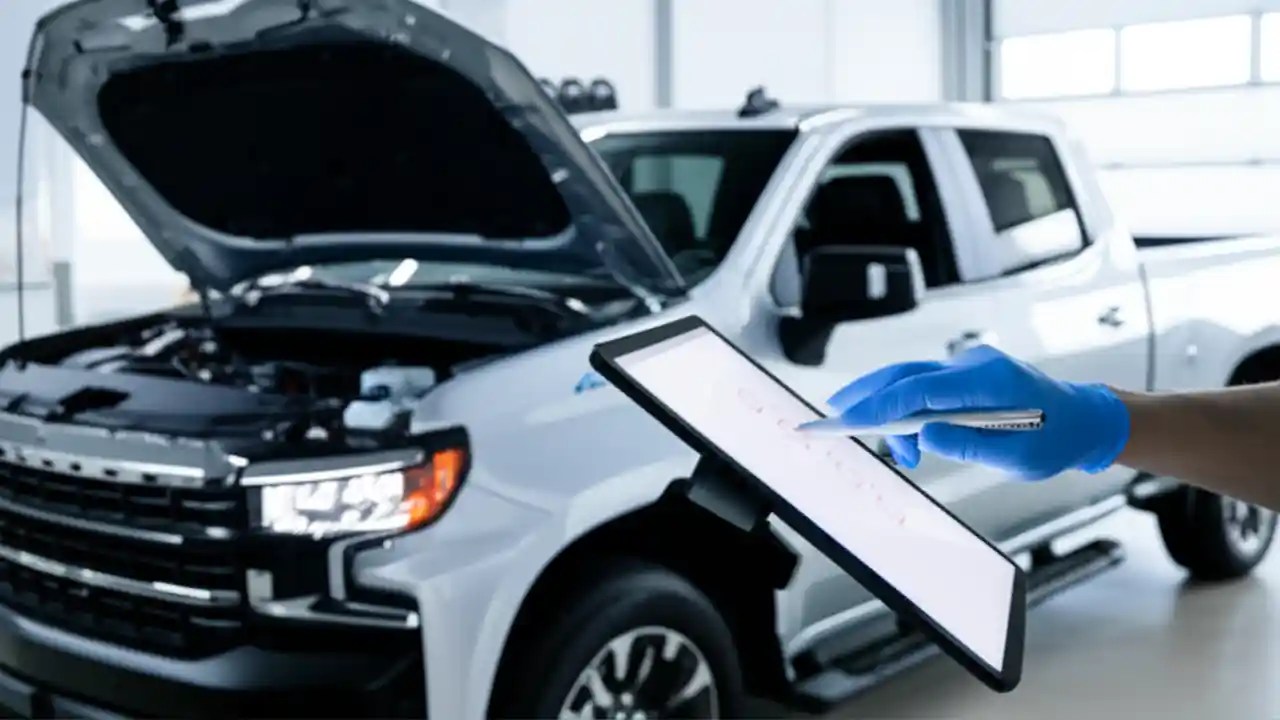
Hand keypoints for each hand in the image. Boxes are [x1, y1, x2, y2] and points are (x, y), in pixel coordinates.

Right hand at [825, 345, 1129, 479]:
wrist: (1083, 419)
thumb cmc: (1056, 438)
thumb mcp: (1018, 456)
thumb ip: (969, 444)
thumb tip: (923, 437)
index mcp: (987, 380)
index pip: (919, 388)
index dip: (880, 405)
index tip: (850, 420)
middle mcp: (972, 365)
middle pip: (904, 374)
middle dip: (866, 395)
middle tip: (836, 415)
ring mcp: (967, 367)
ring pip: (909, 379)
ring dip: (887, 408)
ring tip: (895, 452)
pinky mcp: (964, 376)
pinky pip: (923, 386)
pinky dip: (905, 407)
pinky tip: (907, 436)